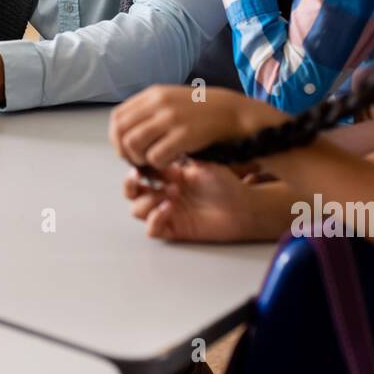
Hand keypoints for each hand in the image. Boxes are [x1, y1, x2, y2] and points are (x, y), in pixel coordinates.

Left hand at [109, 85, 288, 171]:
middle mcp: (158, 104)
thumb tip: (124, 132)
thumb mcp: (171, 100)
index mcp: (152, 94)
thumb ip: (148, 111)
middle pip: (121, 132)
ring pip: (134, 145)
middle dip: (125, 152)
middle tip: (138, 161)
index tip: (126, 149)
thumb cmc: (201, 111)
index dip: (116, 138)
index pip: (117, 118)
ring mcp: (171, 118)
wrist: (233, 113)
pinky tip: (168, 163)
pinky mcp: (184, 135)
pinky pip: (156, 155)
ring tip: (152, 163)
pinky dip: (157, 164)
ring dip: (139, 159)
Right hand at [124, 160, 261, 241]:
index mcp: (169, 177)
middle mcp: (164, 194)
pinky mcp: (174, 229)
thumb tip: (159, 144)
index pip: (141, 173)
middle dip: (130, 185)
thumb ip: (179, 156)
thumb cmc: (226, 185)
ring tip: (172, 191)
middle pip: (132, 193)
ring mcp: (168, 212)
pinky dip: (155, 218)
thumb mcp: (202, 163)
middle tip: (138, 176)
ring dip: (148, 200)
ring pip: (138, 210)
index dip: (136, 167)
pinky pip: (153, 229)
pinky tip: (169, 207)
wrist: (242, 206)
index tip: (141, 159)